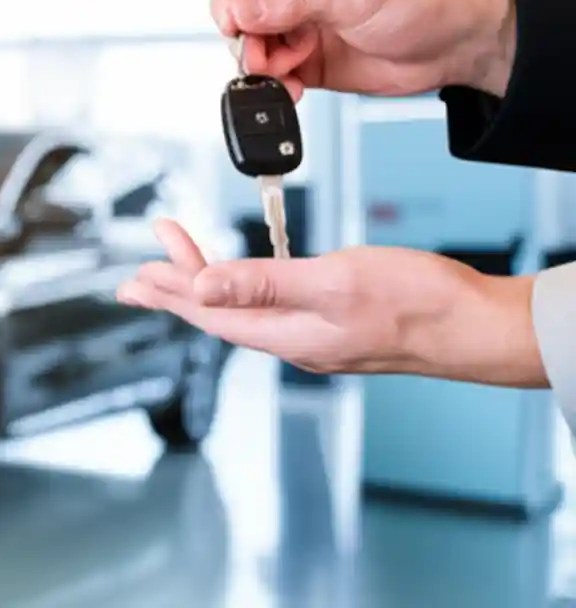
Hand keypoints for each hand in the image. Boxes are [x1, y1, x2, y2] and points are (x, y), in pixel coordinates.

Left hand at [118, 220, 544, 387]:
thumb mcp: (333, 281)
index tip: (138, 269)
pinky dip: (243, 290)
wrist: (476, 327)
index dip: (169, 290)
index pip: (208, 313)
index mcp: (286, 335)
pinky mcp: (334, 328)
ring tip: (173, 274)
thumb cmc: (418, 304)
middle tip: (135, 277)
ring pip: (242, 313)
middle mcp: (294, 343)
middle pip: (218, 315)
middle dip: (174, 290)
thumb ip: (263, 282)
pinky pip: (269, 311)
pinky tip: (242, 285)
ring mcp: (314, 338)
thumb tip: (201, 288)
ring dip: (205, 289)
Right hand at [213, 0, 515, 99]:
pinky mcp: (307, 61)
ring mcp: (300, 27)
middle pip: (241, 15)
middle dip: (246, 41)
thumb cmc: (421, 1)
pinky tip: (294, 89)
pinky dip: (276, 87)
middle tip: (263, 60)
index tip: (234, 27)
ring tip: (288, 75)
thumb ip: (294, 3)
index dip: (229, 0)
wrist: (455, 46)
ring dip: (261, 68)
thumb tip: (242, 9)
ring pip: (252, 49)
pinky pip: (273, 75)